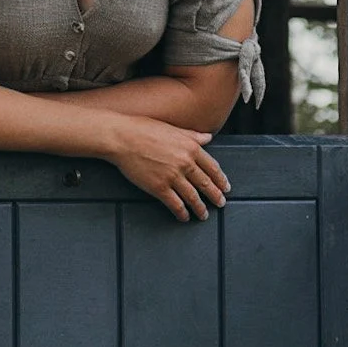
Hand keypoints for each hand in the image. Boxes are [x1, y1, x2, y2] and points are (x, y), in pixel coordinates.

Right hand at [104, 115, 228, 220]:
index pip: (212, 167)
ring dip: (201, 208)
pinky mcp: (159, 188)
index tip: (225, 187)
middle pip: (206, 184)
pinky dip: (182, 213)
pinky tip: (185, 217)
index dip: (221, 179)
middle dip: (215, 196)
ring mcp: (172, 176)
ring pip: (193, 197)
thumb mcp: (173, 128)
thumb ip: (193, 135)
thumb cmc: (144, 129)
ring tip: (204, 214)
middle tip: (221, 203)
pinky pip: (175, 204)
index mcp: (191, 147)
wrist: (122, 137)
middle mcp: (185, 163)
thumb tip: (208, 137)